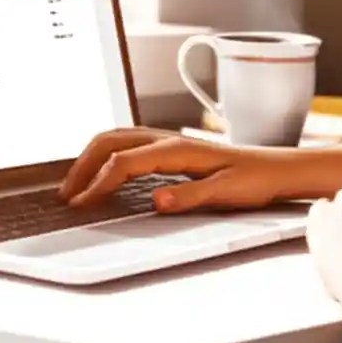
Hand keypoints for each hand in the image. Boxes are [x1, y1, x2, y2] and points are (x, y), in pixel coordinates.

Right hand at [59, 127, 290, 212]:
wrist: (276, 168)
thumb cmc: (254, 180)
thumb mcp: (225, 193)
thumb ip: (189, 197)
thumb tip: (156, 201)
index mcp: (177, 149)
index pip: (124, 162)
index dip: (99, 183)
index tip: (82, 204)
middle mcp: (167, 139)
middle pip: (110, 141)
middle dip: (82, 165)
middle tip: (66, 193)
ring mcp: (166, 140)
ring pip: (115, 138)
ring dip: (90, 157)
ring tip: (74, 182)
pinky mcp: (169, 146)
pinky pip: (127, 142)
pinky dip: (105, 154)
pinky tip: (101, 171)